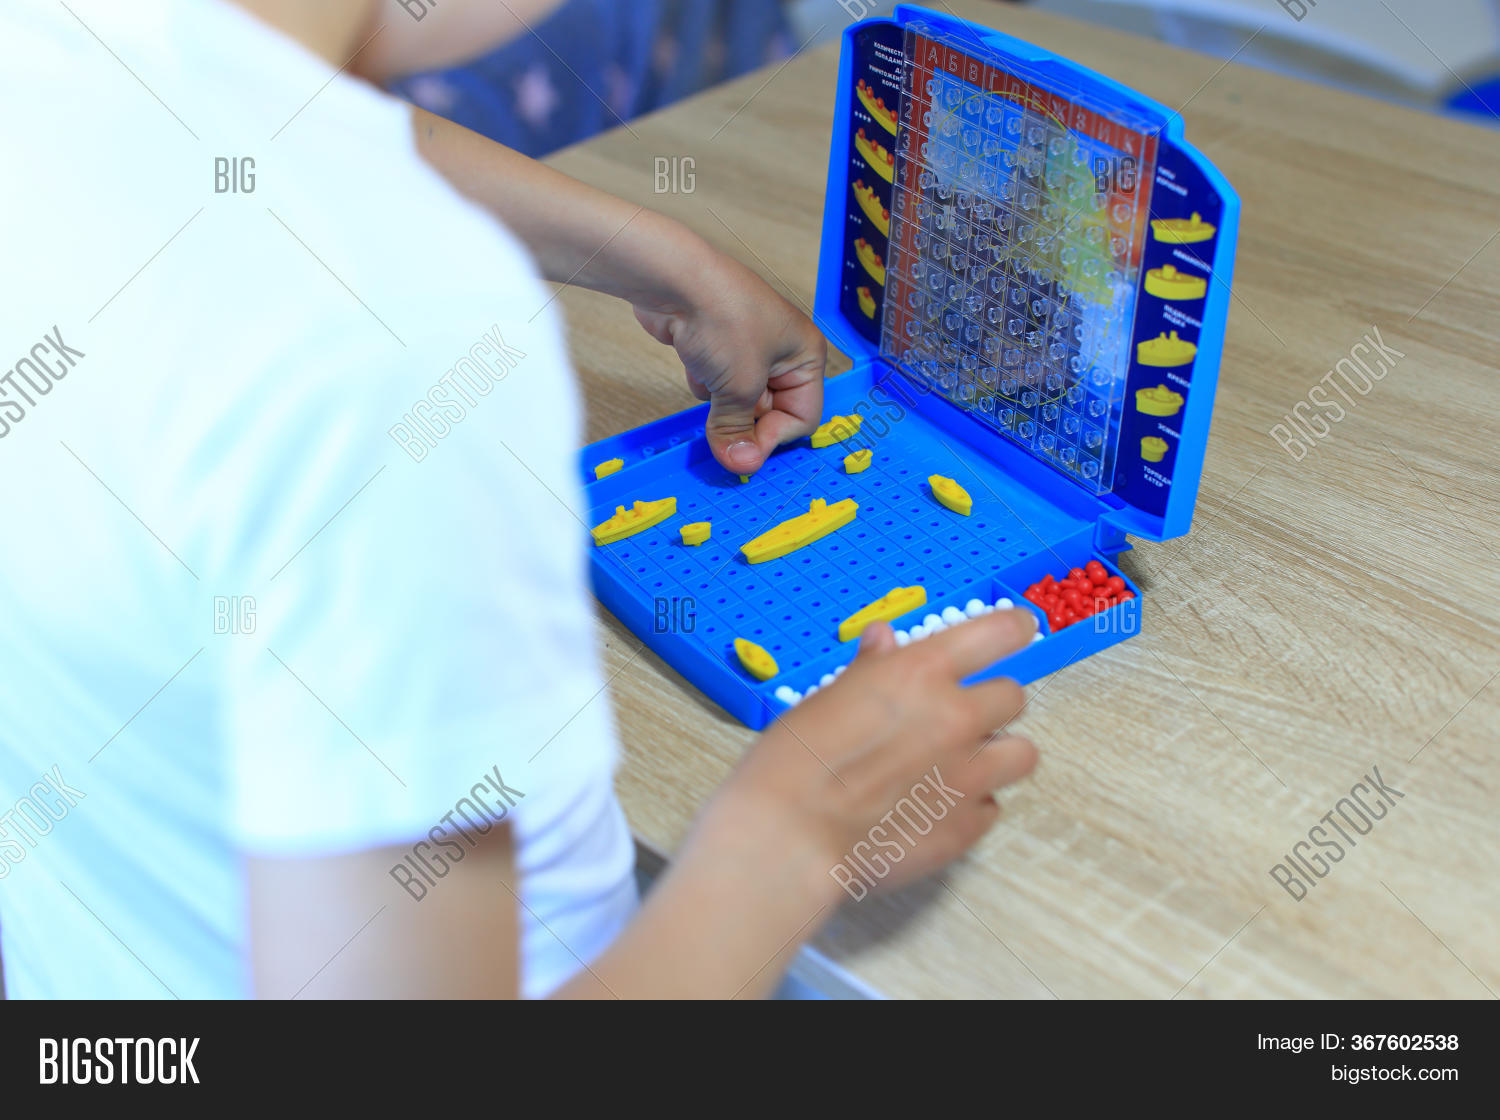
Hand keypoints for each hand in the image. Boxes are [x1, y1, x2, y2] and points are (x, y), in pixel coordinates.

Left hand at [632, 250, 825, 475]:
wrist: (673, 278)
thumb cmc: (722, 314)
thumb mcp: (738, 386)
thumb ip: (738, 430)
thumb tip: (741, 464)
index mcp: (806, 355)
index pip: (802, 417)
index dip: (773, 438)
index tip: (742, 452)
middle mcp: (783, 352)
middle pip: (770, 413)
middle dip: (743, 422)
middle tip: (722, 430)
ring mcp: (748, 349)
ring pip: (740, 403)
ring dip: (722, 403)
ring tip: (712, 379)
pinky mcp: (718, 349)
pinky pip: (717, 387)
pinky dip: (704, 384)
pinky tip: (696, 363)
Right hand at [710, 608, 1040, 900]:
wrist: (791, 835)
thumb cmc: (795, 760)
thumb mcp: (829, 697)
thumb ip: (871, 669)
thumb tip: (884, 640)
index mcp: (920, 674)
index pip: (996, 634)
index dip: (1014, 628)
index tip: (1020, 629)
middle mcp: (956, 718)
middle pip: (1013, 697)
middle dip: (991, 704)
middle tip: (958, 718)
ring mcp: (968, 777)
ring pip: (1022, 754)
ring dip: (997, 755)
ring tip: (962, 767)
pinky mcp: (966, 828)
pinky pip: (991, 808)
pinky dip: (971, 807)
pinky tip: (933, 811)